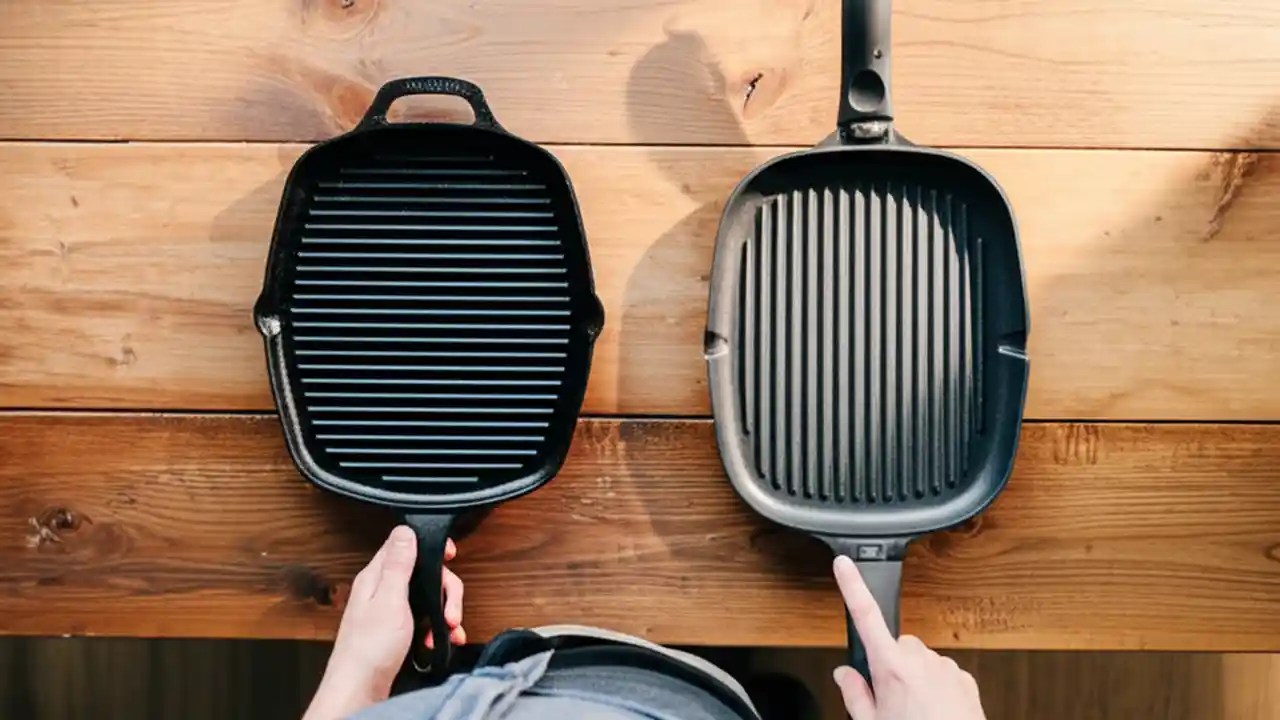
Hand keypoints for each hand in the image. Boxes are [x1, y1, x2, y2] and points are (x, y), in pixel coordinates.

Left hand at [304, 526, 465, 719]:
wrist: (360, 689)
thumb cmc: (369, 649)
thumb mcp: (389, 599)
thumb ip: (398, 564)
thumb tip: (404, 530)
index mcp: (376, 576)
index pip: (405, 546)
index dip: (431, 548)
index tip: (450, 556)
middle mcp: (381, 590)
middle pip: (423, 573)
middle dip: (444, 589)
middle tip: (450, 610)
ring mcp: (389, 610)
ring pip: (426, 597)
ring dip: (443, 611)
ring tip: (449, 628)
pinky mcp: (396, 630)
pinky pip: (423, 619)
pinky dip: (436, 627)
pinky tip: (440, 640)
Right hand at [831, 556, 984, 719]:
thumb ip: (855, 695)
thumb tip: (845, 676)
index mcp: (891, 669)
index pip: (866, 617)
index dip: (852, 587)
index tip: (845, 564)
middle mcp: (921, 661)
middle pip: (895, 646)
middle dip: (890, 664)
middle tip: (888, 699)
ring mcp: (946, 668)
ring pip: (920, 661)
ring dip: (914, 678)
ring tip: (915, 712)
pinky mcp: (965, 680)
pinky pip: (942, 674)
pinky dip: (935, 688)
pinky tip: (933, 713)